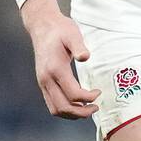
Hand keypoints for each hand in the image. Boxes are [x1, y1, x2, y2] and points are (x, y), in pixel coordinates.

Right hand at [20, 0, 101, 118]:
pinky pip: (52, 104)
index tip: (98, 92)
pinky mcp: (43, 83)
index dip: (88, 98)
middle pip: (63, 107)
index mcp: (55, 69)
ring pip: (55, 109)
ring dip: (72, 114)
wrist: (42, 26)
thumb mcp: (72, 34)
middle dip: (81, 112)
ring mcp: (42, 82)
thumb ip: (78, 46)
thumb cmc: (61, 30)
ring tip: (88, 109)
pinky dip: (65, 110)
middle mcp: (46, 79)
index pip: (73, 94)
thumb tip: (85, 57)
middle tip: (96, 107)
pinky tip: (78, 104)